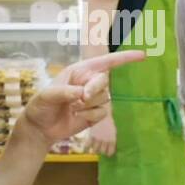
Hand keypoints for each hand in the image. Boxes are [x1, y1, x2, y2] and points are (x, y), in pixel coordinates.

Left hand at [19, 50, 143, 144]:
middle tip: (81, 98)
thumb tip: (82, 93)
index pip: (105, 62)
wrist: (41, 128)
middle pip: (104, 81)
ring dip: (89, 105)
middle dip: (94, 89)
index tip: (142, 55)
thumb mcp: (47, 95)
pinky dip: (91, 115)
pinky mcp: (96, 114)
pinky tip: (78, 116)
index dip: (125, 58)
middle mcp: (89, 82)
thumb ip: (64, 92)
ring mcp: (94, 98)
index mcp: (80, 71)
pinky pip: (103, 112)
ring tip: (72, 108)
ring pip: (105, 98)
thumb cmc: (41, 106)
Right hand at [88, 114, 115, 155]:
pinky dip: (86, 147)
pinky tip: (87, 147)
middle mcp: (105, 140)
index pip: (110, 152)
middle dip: (101, 151)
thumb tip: (110, 147)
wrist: (102, 113)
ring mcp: (98, 138)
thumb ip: (111, 139)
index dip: (108, 153)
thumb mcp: (113, 131)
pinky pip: (87, 145)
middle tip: (101, 149)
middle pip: (102, 152)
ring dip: (95, 150)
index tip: (107, 152)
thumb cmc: (109, 122)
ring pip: (95, 150)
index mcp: (112, 139)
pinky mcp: (91, 135)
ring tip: (94, 147)